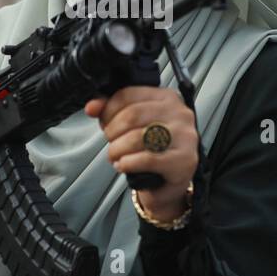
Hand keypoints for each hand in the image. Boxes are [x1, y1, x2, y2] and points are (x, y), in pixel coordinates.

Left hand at [85, 86, 197, 222]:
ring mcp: (185, 137)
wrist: (170, 182)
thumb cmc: (152, 149)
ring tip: (115, 156)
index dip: (108, 110)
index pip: (129, 94)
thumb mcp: (133, 126)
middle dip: (112, 132)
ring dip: (117, 150)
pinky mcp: (184, 160)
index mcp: (166, 98)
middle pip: (131, 115)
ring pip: (137, 137)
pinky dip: (128, 163)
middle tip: (110, 143)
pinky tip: (123, 165)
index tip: (104, 123)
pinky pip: (147, 159)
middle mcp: (179, 113)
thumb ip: (111, 112)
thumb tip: (91, 107)